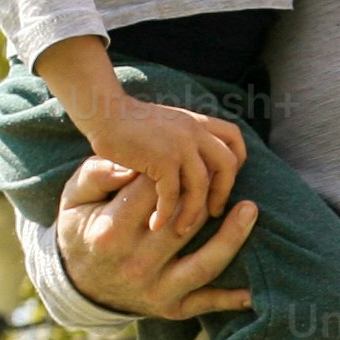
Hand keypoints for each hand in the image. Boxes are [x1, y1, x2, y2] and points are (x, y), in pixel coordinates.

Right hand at [51, 152, 257, 322]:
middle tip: (223, 171)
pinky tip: (254, 291)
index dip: (168, 169)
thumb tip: (128, 164)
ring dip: (232, 238)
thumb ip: (97, 175)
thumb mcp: (74, 200)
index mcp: (111, 233)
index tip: (179, 154)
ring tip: (251, 209)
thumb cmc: (80, 230)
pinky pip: (206, 303)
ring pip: (204, 264)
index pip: (152, 193)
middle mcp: (136, 264)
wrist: (77, 285)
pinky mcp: (170, 309)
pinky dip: (230, 299)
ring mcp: (156, 289)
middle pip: (183, 224)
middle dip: (204, 195)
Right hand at [87, 94, 247, 231]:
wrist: (102, 111)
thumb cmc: (127, 124)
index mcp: (197, 122)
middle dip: (223, 192)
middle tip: (213, 212)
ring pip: (201, 184)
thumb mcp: (165, 125)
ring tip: (181, 228)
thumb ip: (184, 139)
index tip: (222, 182)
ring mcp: (181, 143)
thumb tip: (199, 166)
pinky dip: (165, 212)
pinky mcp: (163, 158)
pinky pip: (173, 193)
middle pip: (228, 163)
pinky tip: (156, 224)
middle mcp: (194, 130)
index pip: (234, 138)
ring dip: (192, 211)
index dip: (236, 162)